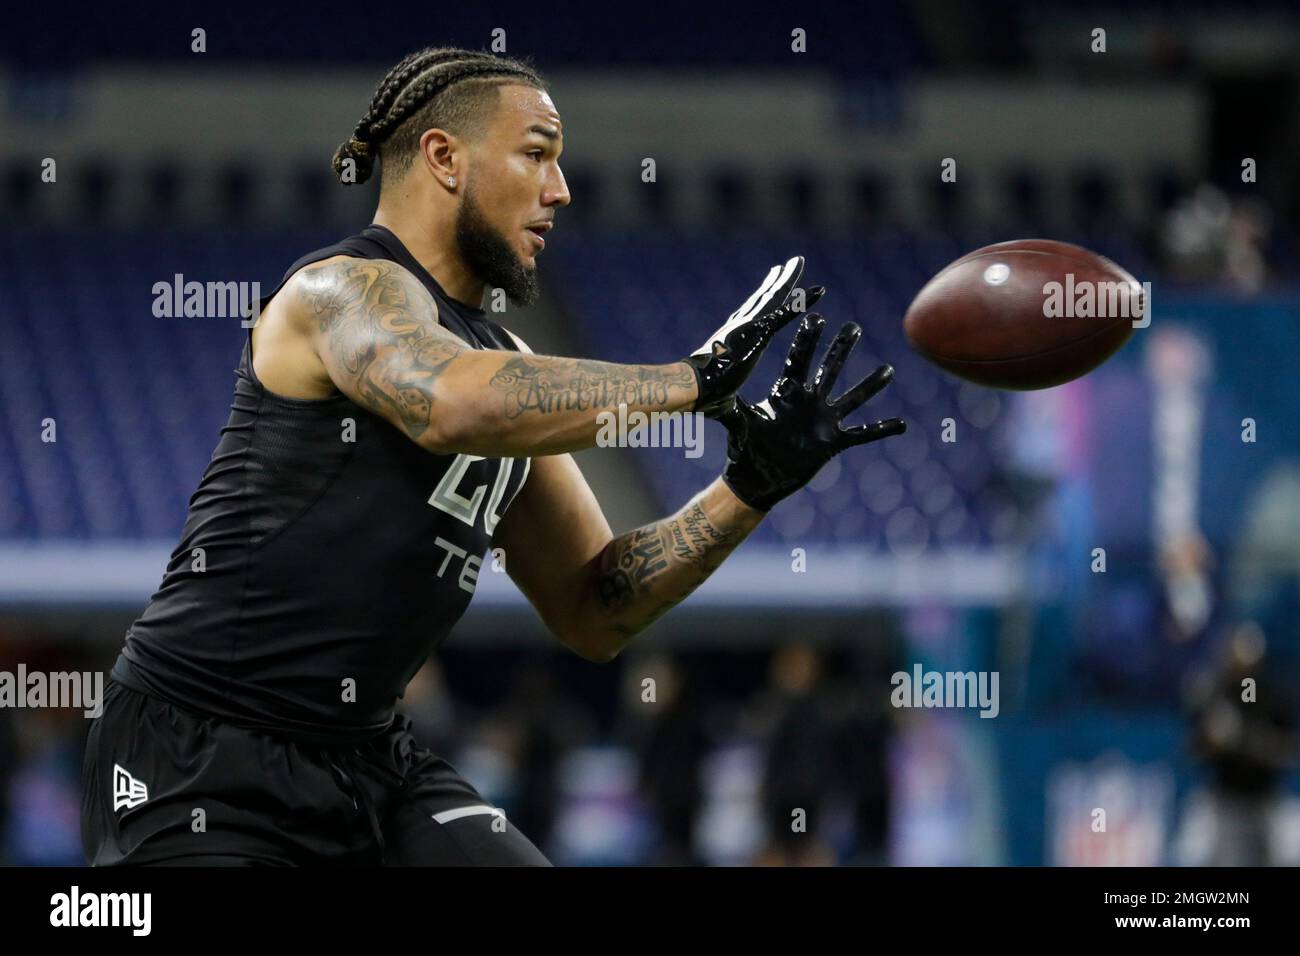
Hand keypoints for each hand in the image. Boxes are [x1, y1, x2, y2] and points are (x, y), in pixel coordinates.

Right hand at [684, 256, 824, 416]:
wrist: (692, 387)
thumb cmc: (700, 396)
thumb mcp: (721, 399)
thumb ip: (726, 401)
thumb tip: (722, 413)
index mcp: (732, 340)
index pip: (751, 314)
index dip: (761, 299)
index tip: (770, 284)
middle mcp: (741, 327)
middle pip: (763, 298)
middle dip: (776, 281)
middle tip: (787, 264)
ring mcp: (750, 327)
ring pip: (774, 298)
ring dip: (788, 280)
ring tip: (799, 261)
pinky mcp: (759, 333)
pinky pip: (785, 313)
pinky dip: (803, 302)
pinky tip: (818, 291)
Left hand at [715, 313, 905, 511]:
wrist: (757, 479)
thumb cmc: (745, 451)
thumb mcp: (740, 426)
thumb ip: (732, 410)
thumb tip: (715, 395)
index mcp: (786, 393)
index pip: (798, 360)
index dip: (807, 340)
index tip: (816, 316)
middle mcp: (809, 402)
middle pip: (829, 369)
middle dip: (841, 349)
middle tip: (854, 327)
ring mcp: (824, 421)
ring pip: (852, 398)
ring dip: (870, 385)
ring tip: (888, 370)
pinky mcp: (833, 443)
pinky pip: (862, 435)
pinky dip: (882, 430)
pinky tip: (902, 424)